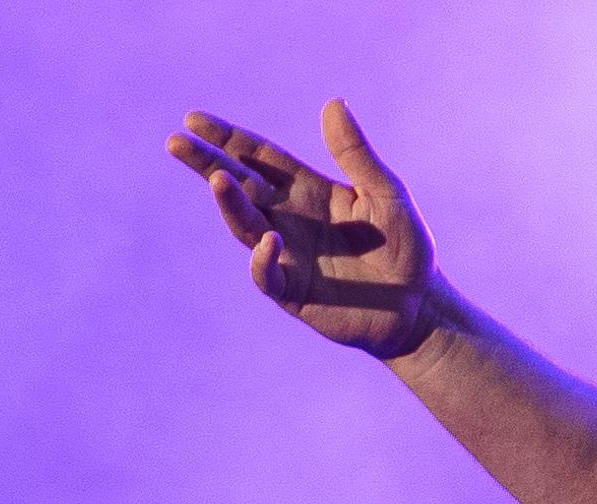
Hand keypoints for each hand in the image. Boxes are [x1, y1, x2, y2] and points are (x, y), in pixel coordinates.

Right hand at [165, 100, 436, 357]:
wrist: (420, 307)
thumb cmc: (405, 248)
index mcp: (307, 191)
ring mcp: (287, 255)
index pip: (258, 158)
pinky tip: (268, 239)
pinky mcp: (294, 292)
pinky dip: (262, 259)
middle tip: (176, 142)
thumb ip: (356, 155)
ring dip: (230, 203)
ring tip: (218, 178)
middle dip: (208, 164)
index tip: (194, 119)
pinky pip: (268, 274)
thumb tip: (333, 103)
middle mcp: (289, 219)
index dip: (228, 138)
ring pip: (245, 225)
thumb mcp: (386, 194)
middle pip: (240, 185)